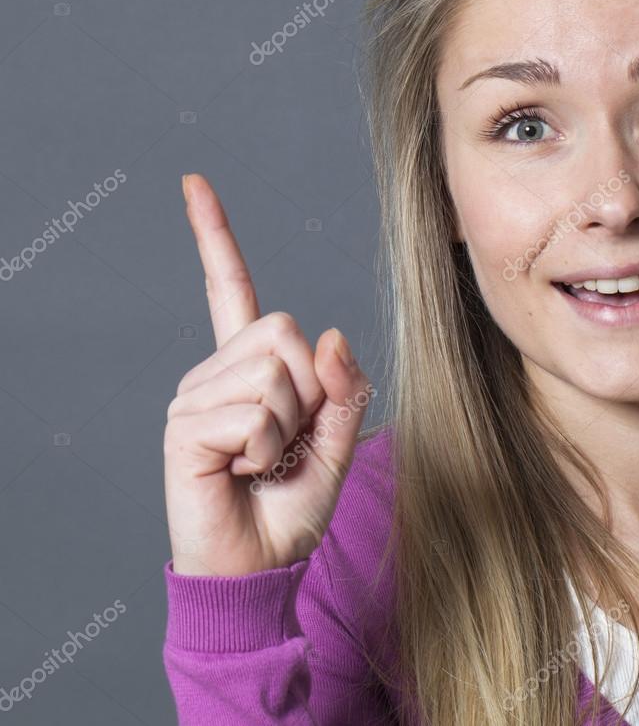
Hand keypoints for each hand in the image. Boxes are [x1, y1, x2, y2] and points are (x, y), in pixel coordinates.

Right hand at [163, 174, 370, 575]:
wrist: (258, 565)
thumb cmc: (293, 504)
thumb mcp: (338, 442)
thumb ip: (344, 388)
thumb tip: (328, 333)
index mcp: (249, 366)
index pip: (231, 288)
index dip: (215, 236)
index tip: (193, 182)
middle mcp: (215, 370)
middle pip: (283, 331)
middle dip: (308, 391)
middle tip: (286, 440)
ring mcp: (194, 395)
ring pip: (273, 375)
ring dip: (287, 428)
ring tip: (262, 461)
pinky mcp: (184, 426)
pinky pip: (252, 414)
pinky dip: (265, 449)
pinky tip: (242, 471)